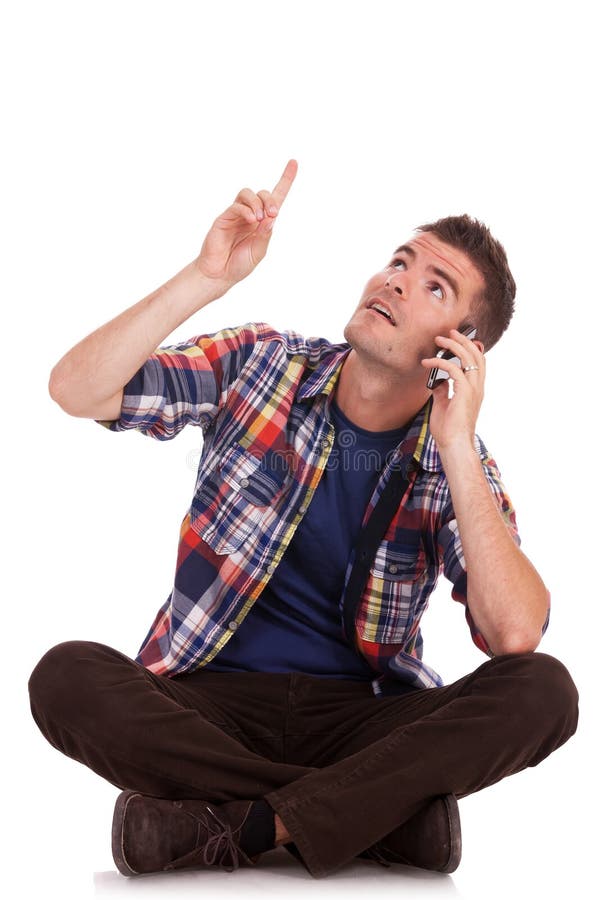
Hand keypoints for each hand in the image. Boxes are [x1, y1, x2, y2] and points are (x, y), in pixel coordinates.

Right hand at [195, 159, 297, 288]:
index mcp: (263, 222)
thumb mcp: (259, 251)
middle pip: (262, 193)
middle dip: (270, 200)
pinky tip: (250, 220)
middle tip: (272, 214)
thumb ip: (266, 234)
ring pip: (248, 193)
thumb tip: (271, 216)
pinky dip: (246, 210)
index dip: (286, 180)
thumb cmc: (239, 264)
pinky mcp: (224, 218)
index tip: (294, 162)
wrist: (220, 274)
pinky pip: (236, 206)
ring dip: (257, 203)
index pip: (276, 197)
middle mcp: (250, 215)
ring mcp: (237, 215)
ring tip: (258, 219)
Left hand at [420, 329, 485, 451]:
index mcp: (475, 390)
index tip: (457, 339)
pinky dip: (440, 362)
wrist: (453, 445)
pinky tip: (428, 363)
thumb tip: (439, 381)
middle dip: (463, 340)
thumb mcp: (443, 405)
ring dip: (453, 345)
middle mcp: (477, 387)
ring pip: (469, 358)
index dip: (470, 348)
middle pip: (476, 355)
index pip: (478, 363)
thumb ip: (443, 391)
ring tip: (440, 339)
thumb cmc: (448, 430)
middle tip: (449, 332)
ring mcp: (473, 390)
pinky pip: (453, 370)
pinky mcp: (464, 393)